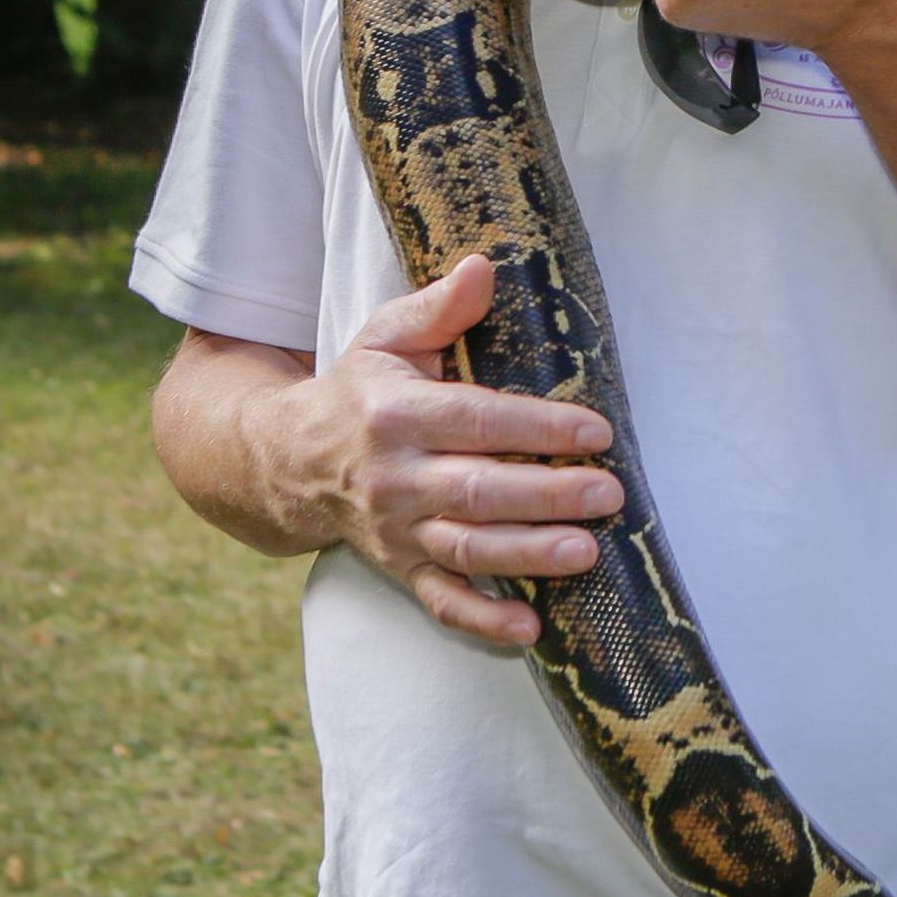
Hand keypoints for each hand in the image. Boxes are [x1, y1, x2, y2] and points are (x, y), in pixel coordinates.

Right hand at [290, 254, 620, 645]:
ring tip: (585, 553)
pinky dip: (481, 619)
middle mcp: (394, 477)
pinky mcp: (398, 567)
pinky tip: (529, 630)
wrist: (288, 459)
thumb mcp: (386, 335)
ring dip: (528, 555)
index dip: (536, 429)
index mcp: (396, 412)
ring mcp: (395, 529)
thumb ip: (438, 308)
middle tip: (608, 495)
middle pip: (477, 490)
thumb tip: (485, 267)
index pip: (476, 420)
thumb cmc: (359, 389)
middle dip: (546, 495)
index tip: (596, 432)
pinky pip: (440, 600)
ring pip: (466, 547)